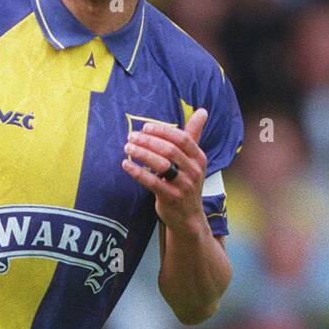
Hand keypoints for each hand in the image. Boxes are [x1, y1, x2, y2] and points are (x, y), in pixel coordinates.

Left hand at [122, 107, 208, 234]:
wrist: (188, 217)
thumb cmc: (187, 183)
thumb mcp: (194, 160)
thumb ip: (194, 135)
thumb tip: (202, 110)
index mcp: (199, 158)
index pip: (182, 138)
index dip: (163, 131)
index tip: (146, 127)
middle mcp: (194, 171)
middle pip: (170, 150)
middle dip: (149, 141)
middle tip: (131, 136)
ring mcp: (183, 185)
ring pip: (161, 165)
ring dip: (142, 154)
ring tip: (127, 148)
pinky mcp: (171, 198)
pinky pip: (152, 182)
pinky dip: (137, 172)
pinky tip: (126, 165)